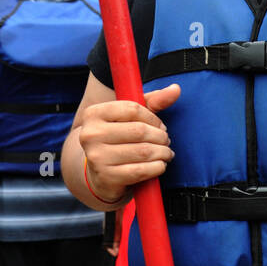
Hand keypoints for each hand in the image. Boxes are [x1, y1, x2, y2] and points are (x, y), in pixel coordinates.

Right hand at [77, 84, 179, 200]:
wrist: (99, 172)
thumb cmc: (119, 138)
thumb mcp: (132, 117)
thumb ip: (154, 101)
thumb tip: (176, 89)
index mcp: (94, 114)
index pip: (133, 109)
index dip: (153, 118)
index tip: (160, 126)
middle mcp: (90, 134)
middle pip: (139, 131)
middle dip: (160, 137)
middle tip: (166, 141)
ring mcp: (96, 157)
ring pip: (143, 151)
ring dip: (163, 152)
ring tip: (166, 153)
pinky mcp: (106, 177)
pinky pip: (141, 170)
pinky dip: (157, 167)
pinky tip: (160, 165)